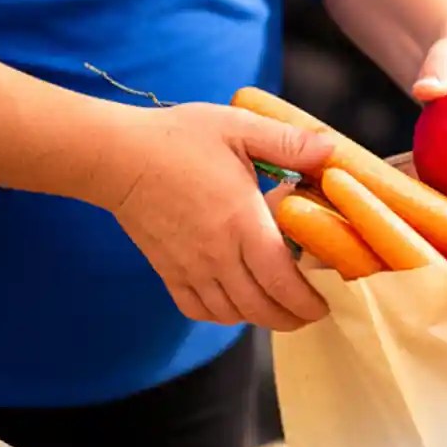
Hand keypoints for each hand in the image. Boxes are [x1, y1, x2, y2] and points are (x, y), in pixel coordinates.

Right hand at [107, 103, 334, 330]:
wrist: (116, 156)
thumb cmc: (178, 138)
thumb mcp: (240, 127)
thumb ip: (288, 143)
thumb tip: (330, 153)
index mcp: (242, 221)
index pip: (281, 281)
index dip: (307, 302)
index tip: (323, 304)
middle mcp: (217, 253)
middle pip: (260, 307)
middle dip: (291, 318)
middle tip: (310, 313)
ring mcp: (189, 267)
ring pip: (232, 314)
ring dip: (260, 318)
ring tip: (280, 308)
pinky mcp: (167, 271)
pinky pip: (197, 310)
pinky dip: (222, 315)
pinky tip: (236, 304)